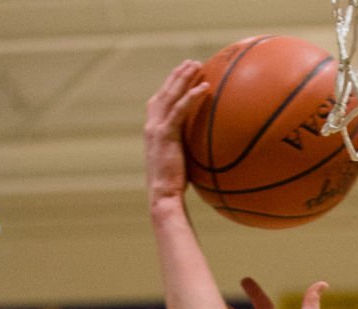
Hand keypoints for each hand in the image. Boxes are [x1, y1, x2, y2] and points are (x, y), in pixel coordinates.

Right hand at [144, 61, 208, 204]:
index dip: (170, 86)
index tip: (182, 74)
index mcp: (153, 131)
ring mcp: (156, 128)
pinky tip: (204, 87)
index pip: (160, 102)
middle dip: (177, 75)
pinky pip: (179, 110)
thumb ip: (186, 151)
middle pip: (165, 92)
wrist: (163, 197)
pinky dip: (191, 96)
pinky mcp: (165, 134)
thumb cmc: (173, 188)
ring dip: (183, 78)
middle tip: (191, 62)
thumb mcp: (179, 164)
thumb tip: (206, 151)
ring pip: (170, 95)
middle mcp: (151, 125)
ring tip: (197, 65)